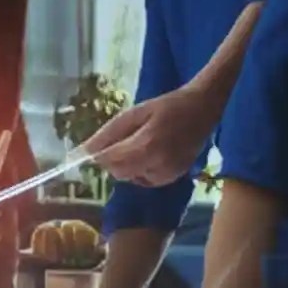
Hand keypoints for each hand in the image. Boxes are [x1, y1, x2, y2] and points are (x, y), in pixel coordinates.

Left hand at [84, 84, 220, 187]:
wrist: (202, 109)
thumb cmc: (166, 107)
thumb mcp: (134, 114)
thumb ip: (109, 133)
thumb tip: (84, 151)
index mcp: (146, 146)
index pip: (109, 161)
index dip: (99, 155)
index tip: (95, 147)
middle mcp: (157, 165)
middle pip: (118, 173)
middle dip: (112, 160)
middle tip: (123, 140)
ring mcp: (167, 174)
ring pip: (130, 178)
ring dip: (126, 165)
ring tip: (140, 144)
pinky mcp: (173, 178)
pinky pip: (144, 180)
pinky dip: (140, 171)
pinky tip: (150, 154)